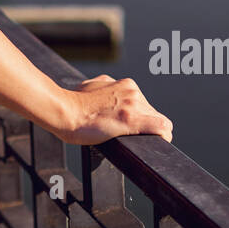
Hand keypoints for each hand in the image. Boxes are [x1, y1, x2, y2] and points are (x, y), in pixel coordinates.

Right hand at [58, 74, 172, 144]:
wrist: (65, 111)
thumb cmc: (72, 103)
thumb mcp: (91, 86)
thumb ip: (104, 87)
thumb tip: (103, 91)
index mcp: (124, 84)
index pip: (142, 102)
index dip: (140, 117)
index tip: (131, 126)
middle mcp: (132, 91)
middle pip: (151, 112)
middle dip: (144, 125)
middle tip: (131, 136)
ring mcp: (133, 105)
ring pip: (158, 120)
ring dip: (152, 132)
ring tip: (139, 141)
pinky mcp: (132, 120)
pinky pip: (162, 127)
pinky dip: (163, 136)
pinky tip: (159, 143)